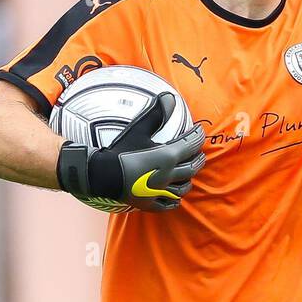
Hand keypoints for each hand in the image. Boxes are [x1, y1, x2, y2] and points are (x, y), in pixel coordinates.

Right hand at [57, 91, 205, 211]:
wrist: (102, 175)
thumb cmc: (120, 151)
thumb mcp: (138, 130)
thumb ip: (156, 114)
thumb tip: (169, 97)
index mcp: (168, 157)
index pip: (191, 145)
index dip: (198, 136)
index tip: (199, 130)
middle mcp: (168, 176)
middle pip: (192, 168)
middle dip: (198, 158)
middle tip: (198, 152)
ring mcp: (160, 192)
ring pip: (183, 188)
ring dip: (188, 179)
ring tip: (188, 174)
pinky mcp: (150, 203)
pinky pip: (168, 204)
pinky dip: (174, 201)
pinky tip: (176, 198)